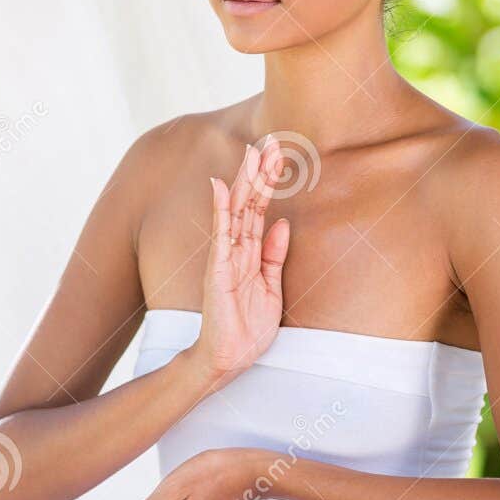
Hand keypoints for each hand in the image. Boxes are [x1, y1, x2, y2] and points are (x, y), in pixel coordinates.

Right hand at [191, 137, 289, 388]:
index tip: (280, 156)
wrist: (228, 358)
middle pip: (249, 203)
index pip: (260, 211)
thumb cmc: (247, 328)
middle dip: (260, 173)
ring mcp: (224, 257)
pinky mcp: (217, 269)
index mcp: (250, 254)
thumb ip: (274, 257)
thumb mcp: (271, 288)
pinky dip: (220, 208)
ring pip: (236, 211)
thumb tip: (283, 225)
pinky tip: (220, 185)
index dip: (269, 183)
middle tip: (272, 141)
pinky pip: (219, 234)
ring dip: (246, 181)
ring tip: (254, 152)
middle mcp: (235, 250)